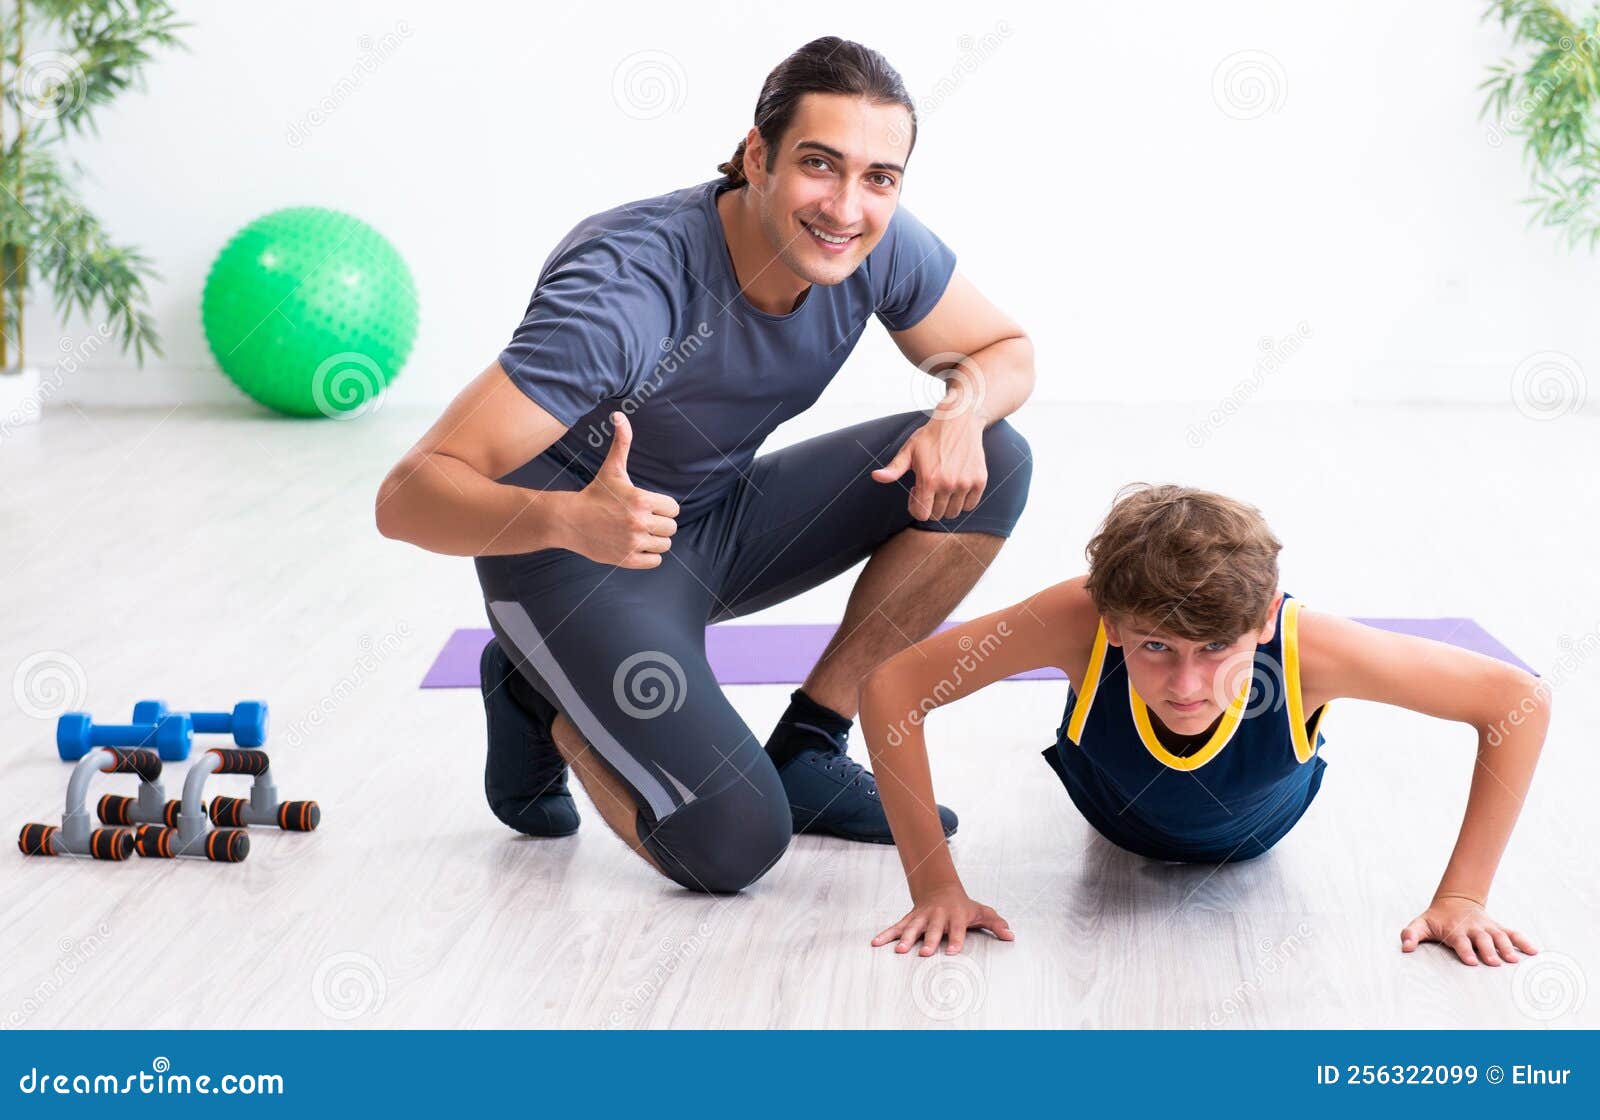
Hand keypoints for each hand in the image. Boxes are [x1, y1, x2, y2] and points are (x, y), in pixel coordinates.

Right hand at [565, 412, 679, 568]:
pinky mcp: (627, 559)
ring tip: (639, 532)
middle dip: (660, 523)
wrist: (569, 520)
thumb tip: (620, 415)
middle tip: (642, 519)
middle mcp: (639, 522)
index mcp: (641, 499)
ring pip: (665, 545)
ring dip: (655, 540)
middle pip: (671, 528)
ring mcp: (633, 542)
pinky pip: (655, 561)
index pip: (674, 508)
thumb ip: (622, 442)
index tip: (648, 505)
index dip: (663, 506)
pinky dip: (649, 555)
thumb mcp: (612, 469)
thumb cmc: (594, 493)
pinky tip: (635, 544)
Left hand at [871, 415, 986, 521]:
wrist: (959, 420)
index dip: (916, 506)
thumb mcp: (909, 450)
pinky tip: (956, 485)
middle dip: (930, 505)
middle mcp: (948, 484)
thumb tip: (876, 476)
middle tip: (930, 486)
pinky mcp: (980, 480)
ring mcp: (966, 483)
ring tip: (942, 486)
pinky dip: (963, 501)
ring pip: (954, 512)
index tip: (916, 491)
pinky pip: (970, 505)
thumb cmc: (931, 436)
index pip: (922, 514)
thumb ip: (894, 468)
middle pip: (938, 515)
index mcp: (928, 479)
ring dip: (947, 505)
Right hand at [871, 884, 1014, 955]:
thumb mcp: (981, 912)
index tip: (952, 952)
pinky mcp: (910, 919)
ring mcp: (921, 917)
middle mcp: (937, 916)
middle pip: (933, 929)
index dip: (956, 939)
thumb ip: (995, 923)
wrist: (940, 888)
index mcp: (956, 916)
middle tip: (924, 952)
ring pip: (912, 927)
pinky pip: (896, 927)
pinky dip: (886, 934)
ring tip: (898, 950)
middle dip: (928, 940)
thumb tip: (1010, 935)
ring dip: (905, 938)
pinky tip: (876, 943)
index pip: (957, 929)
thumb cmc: (963, 906)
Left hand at [1400, 894, 1538, 965]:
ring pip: (1498, 936)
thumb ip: (1411, 935)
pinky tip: (1533, 951)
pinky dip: (1523, 941)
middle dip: (1488, 950)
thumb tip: (1405, 948)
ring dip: (1506, 947)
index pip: (1460, 941)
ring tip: (1513, 960)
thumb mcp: (1420, 924)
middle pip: (1482, 939)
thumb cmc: (1436, 919)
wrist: (1455, 901)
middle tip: (1494, 962)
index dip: (1465, 950)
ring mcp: (1487, 928)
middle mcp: (1473, 928)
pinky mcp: (1497, 928)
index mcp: (1454, 930)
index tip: (1472, 960)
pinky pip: (1512, 933)